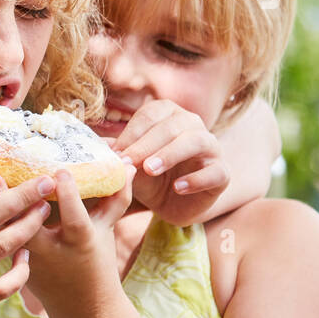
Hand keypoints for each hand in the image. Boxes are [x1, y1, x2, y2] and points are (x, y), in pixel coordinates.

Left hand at [24, 164, 135, 314]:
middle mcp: (52, 253)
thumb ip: (116, 197)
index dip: (69, 197)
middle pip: (29, 230)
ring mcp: (29, 262)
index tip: (59, 172)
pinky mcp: (13, 266)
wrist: (82, 308)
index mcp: (80, 242)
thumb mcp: (107, 230)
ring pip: (6, 237)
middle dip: (13, 203)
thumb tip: (128, 164)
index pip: (75, 219)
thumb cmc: (96, 261)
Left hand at [107, 100, 227, 226]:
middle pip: (175, 124)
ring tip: (150, 169)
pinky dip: (197, 179)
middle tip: (129, 162)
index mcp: (169, 115)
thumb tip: (96, 147)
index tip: (116, 153)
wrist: (169, 204)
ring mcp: (211, 148)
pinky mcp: (222, 173)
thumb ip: (115, 153)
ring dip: (171, 153)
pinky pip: (216, 171)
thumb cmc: (148, 177)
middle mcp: (193, 126)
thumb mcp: (128, 164)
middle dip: (148, 143)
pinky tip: (178, 188)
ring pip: (198, 140)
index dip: (133, 132)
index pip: (152, 113)